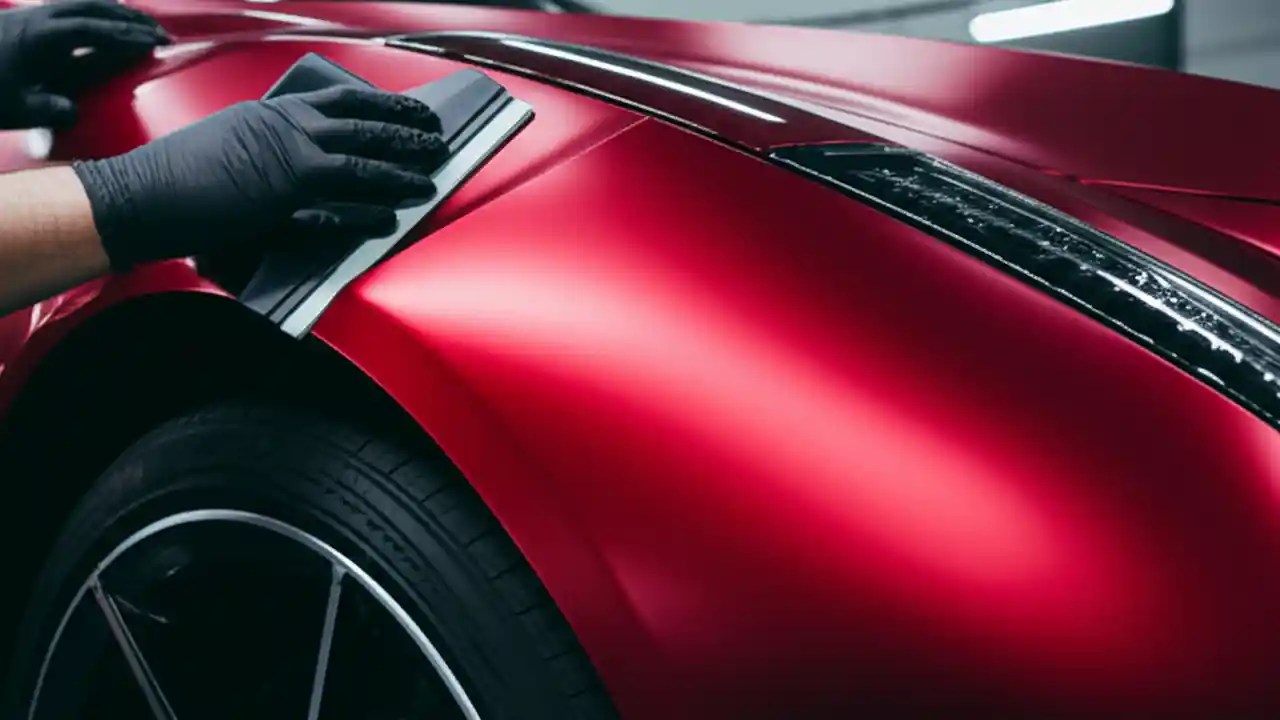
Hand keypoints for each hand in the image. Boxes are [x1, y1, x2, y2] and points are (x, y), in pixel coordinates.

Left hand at [0, 0, 170, 129]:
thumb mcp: (18, 110)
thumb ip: (50, 110)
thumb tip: (73, 111)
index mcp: (41, 37)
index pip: (95, 29)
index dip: (129, 36)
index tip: (156, 43)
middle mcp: (36, 18)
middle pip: (93, 6)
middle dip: (130, 17)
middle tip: (158, 30)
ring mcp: (28, 15)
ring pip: (80, 3)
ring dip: (113, 11)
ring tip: (139, 23)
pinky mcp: (22, 19)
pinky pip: (67, 8)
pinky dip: (93, 12)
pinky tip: (103, 24)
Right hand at [73, 86, 449, 268]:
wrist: (137, 196)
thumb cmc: (179, 180)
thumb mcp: (234, 148)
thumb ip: (275, 152)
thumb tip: (312, 167)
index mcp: (273, 113)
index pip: (343, 101)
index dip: (386, 105)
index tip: (413, 111)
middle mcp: (284, 126)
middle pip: (363, 125)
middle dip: (407, 133)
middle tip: (438, 141)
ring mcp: (285, 157)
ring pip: (361, 162)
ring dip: (401, 173)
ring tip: (429, 181)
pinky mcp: (281, 193)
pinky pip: (340, 202)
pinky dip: (368, 212)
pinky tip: (390, 219)